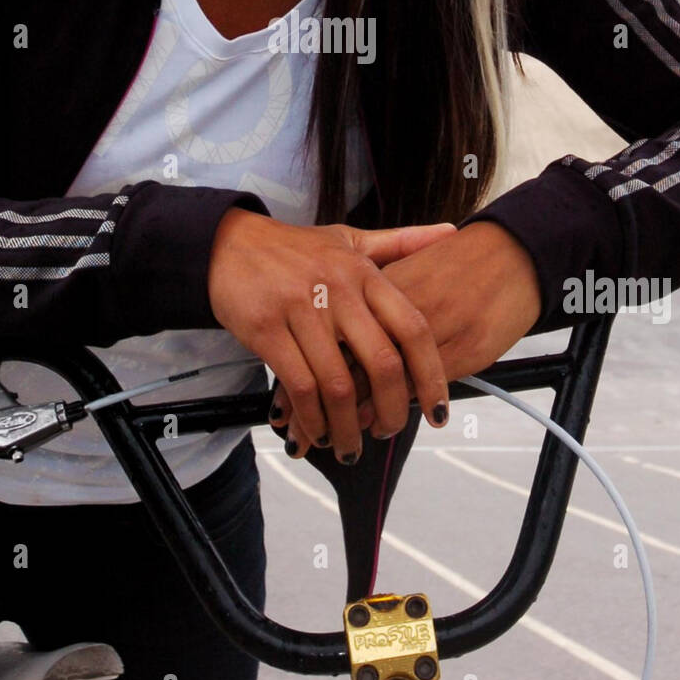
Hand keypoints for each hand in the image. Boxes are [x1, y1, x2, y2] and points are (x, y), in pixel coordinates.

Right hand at [273, 220, 541, 444]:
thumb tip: (451, 232)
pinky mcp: (266, 328)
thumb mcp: (349, 239)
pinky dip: (312, 416)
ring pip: (338, 384)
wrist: (228, 243)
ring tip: (350, 446)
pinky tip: (317, 430)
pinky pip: (299, 385)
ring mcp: (301, 309)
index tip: (438, 411)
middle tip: (389, 432)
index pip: (412, 328)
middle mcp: (338, 290)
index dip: (431, 375)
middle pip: (382, 363)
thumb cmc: (294, 248)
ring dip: (348, 426)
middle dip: (392, 410)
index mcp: (364, 272)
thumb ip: (401, 242)